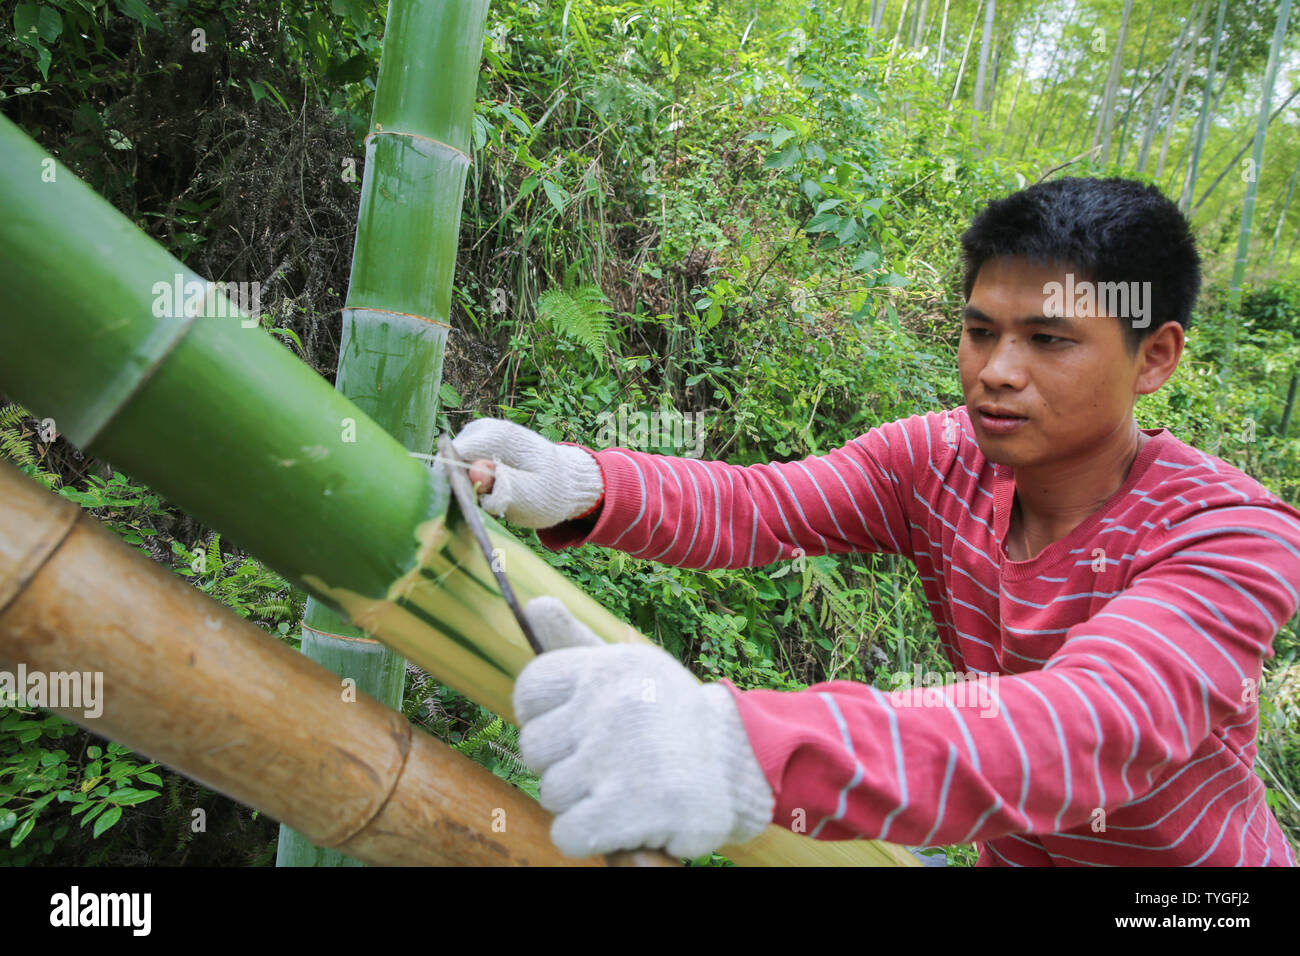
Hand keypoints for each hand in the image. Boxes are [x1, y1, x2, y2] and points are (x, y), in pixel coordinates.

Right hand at [450, 418, 602, 528]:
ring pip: (451, 468)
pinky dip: (471, 484)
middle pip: (448, 462)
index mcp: (498, 435)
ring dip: (468, 488)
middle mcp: (481, 428)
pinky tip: (493, 491)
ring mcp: (475, 434)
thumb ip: (505, 487)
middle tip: (492, 505)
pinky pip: (458, 468)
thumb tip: (475, 476)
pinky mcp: (473, 445)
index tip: (475, 504)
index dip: (455, 485)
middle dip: (463, 489)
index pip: (452, 457)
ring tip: (496, 498)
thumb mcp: (533, 496)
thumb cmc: (550, 489)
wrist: (563, 479)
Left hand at [513, 596, 774, 858]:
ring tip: (626, 786)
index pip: (530, 690)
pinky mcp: (631, 809)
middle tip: (610, 760)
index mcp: (607, 667)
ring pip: (551, 793)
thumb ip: (574, 643)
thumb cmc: (670, 716)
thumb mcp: (627, 669)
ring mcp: (620, 758)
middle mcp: (611, 705)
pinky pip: (568, 833)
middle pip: (534, 749)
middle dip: (564, 763)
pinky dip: (589, 836)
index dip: (546, 717)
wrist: (742, 765)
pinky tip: (623, 819)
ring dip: (582, 801)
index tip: (578, 727)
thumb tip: (534, 604)